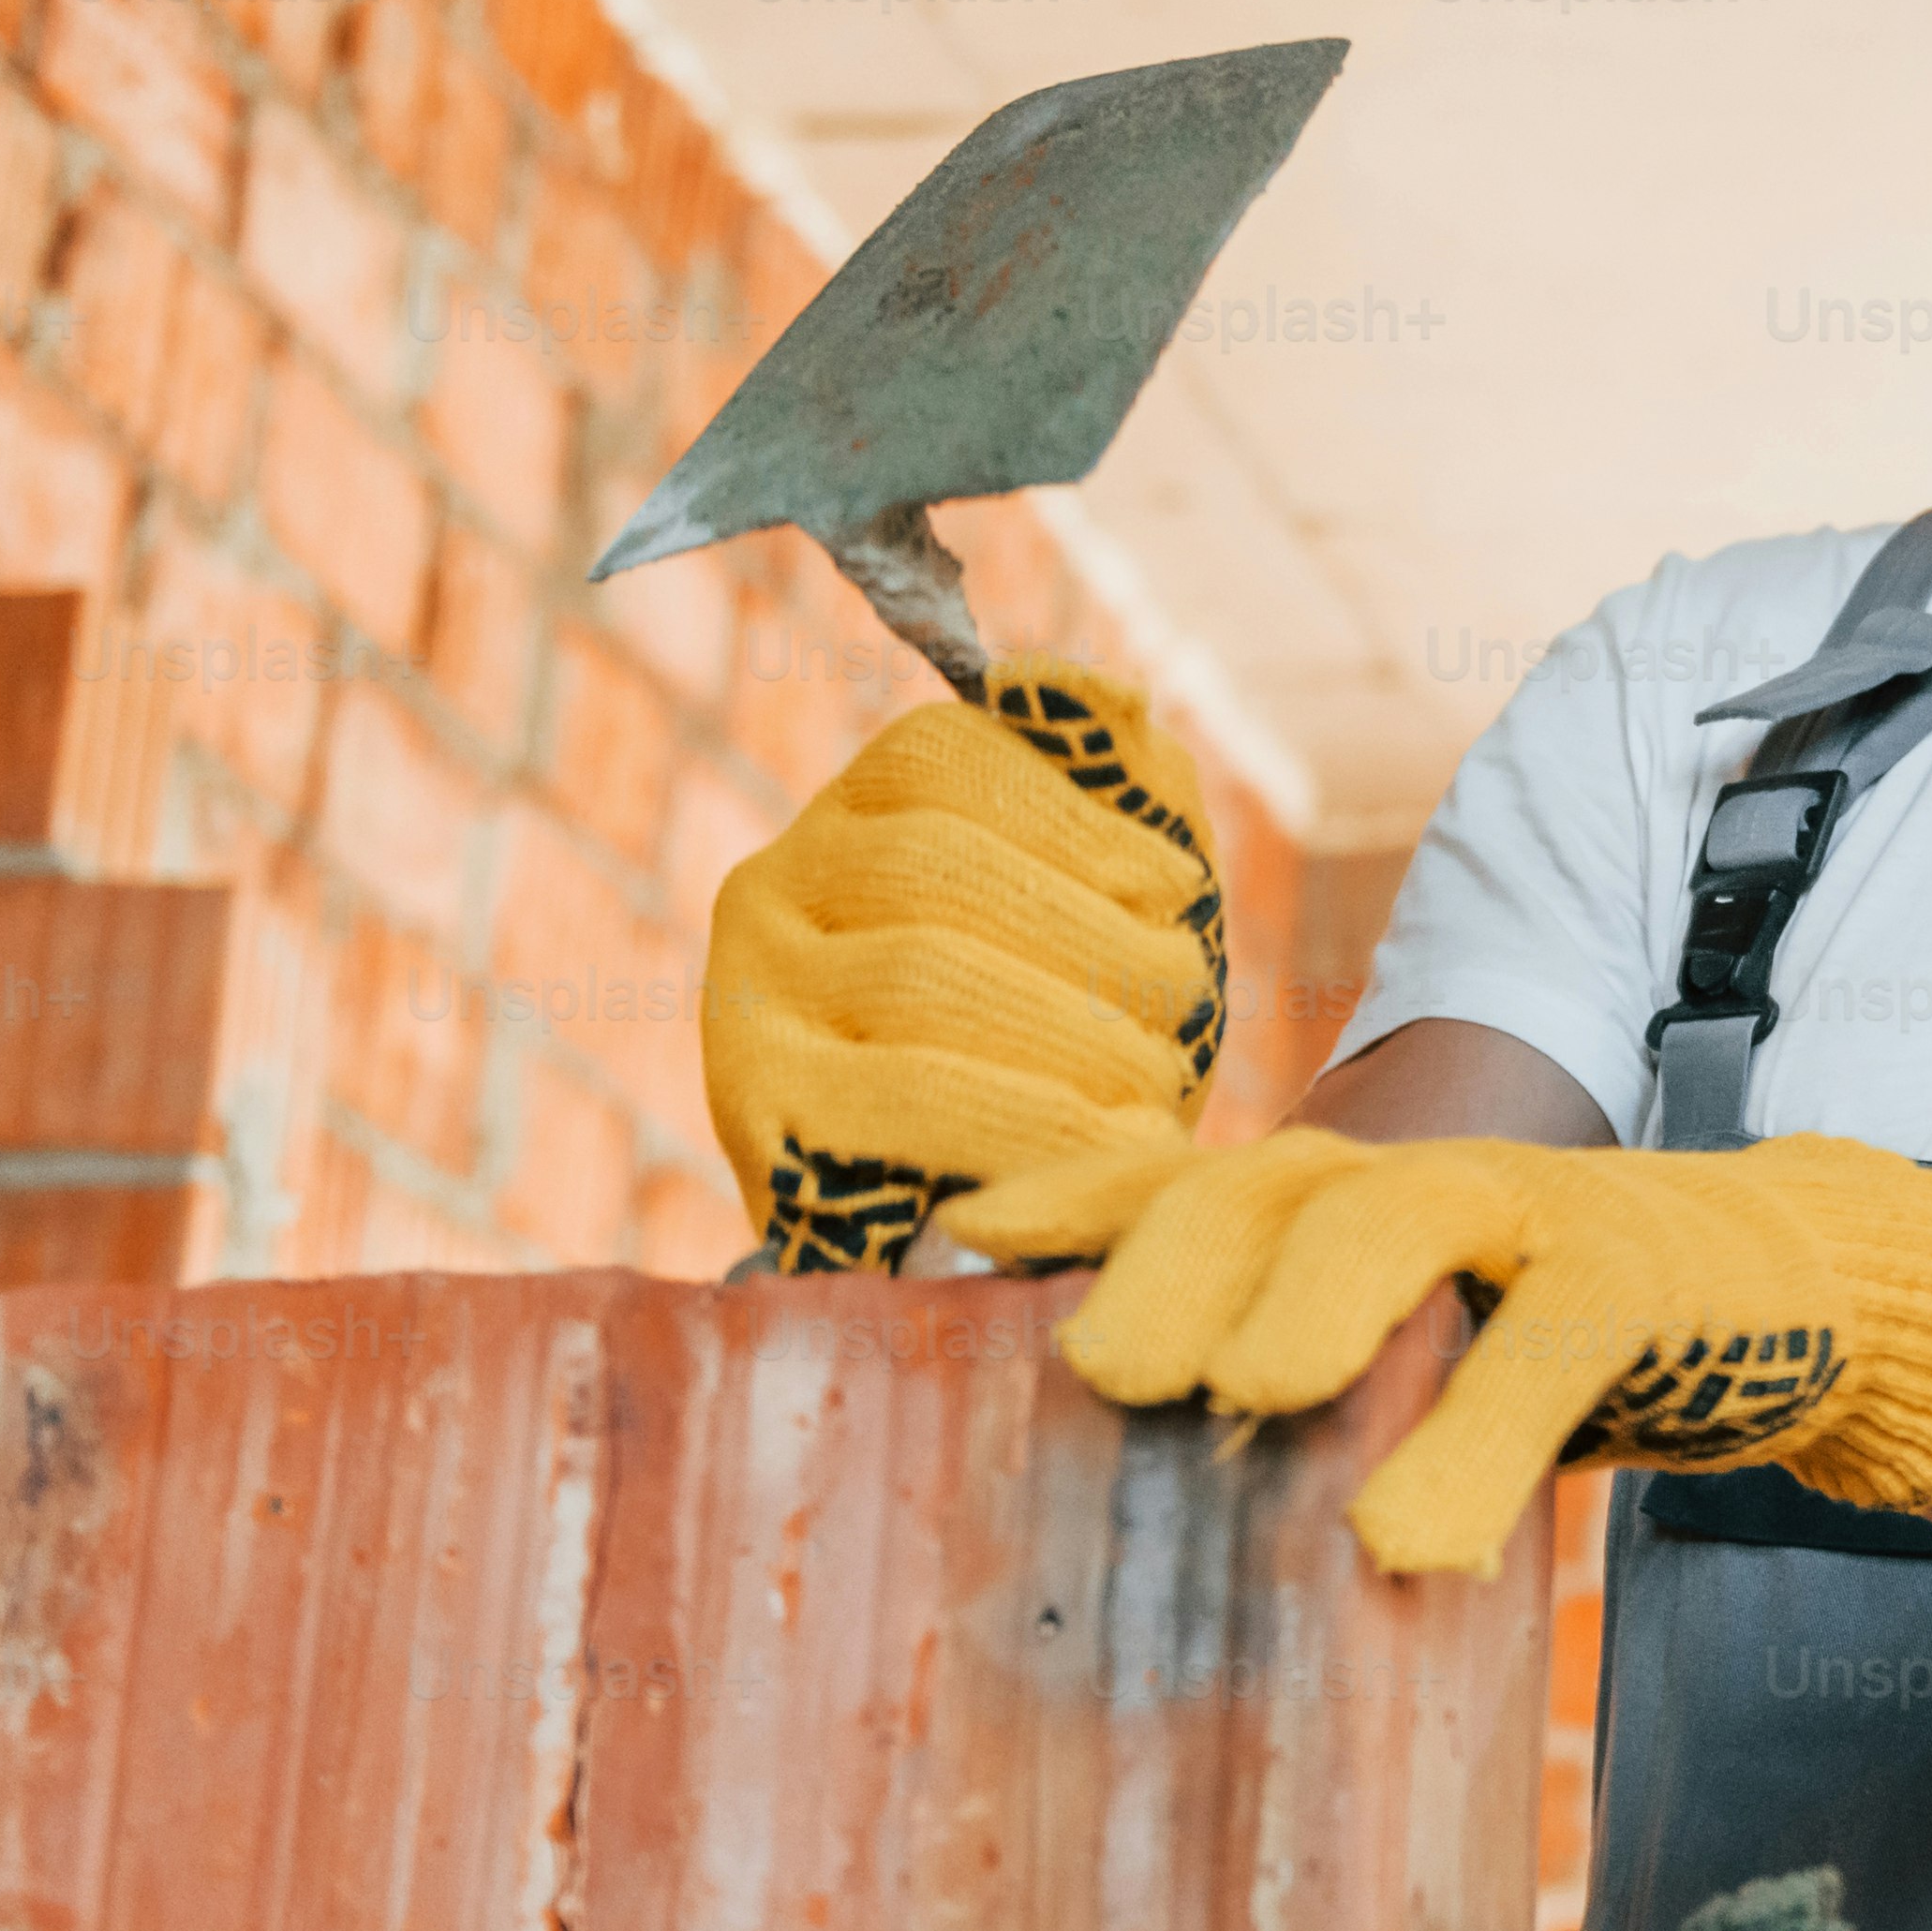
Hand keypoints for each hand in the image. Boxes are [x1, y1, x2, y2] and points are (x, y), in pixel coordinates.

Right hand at [699, 665, 1227, 1272]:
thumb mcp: (1112, 907)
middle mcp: (771, 894)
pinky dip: (1029, 1117)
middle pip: (935, 867)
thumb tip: (1110, 694)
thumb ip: (1119, 790)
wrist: (994, 1236)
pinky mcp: (757, 1117)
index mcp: (853, 818)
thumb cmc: (1070, 1050)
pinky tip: (1108, 1142)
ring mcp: (746, 1003)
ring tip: (1158, 1084)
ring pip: (920, 975)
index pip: (937, 756)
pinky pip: (900, 1094)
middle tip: (1185, 1005)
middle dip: (1089, 938)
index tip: (1177, 892)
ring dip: (1072, 1031)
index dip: (1074, 818)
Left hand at [976, 1123, 1931, 1574]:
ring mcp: (1529, 1219)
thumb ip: (1305, 1389)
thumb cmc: (1566, 1337)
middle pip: (1260, 1185)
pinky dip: (1477, 1443)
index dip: (1065, 1205)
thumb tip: (1127, 1505)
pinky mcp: (1634, 1285)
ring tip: (1246, 1395)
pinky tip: (1412, 1543)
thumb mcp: (1419, 1346)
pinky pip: (1548, 1353)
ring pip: (1395, 1223)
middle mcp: (1416, 1184)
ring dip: (1310, 1301)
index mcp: (1342, 1199)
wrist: (1803, 1282)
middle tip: (1096, 1366)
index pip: (1177, 1183)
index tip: (951, 1253)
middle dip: (1165, 1257)